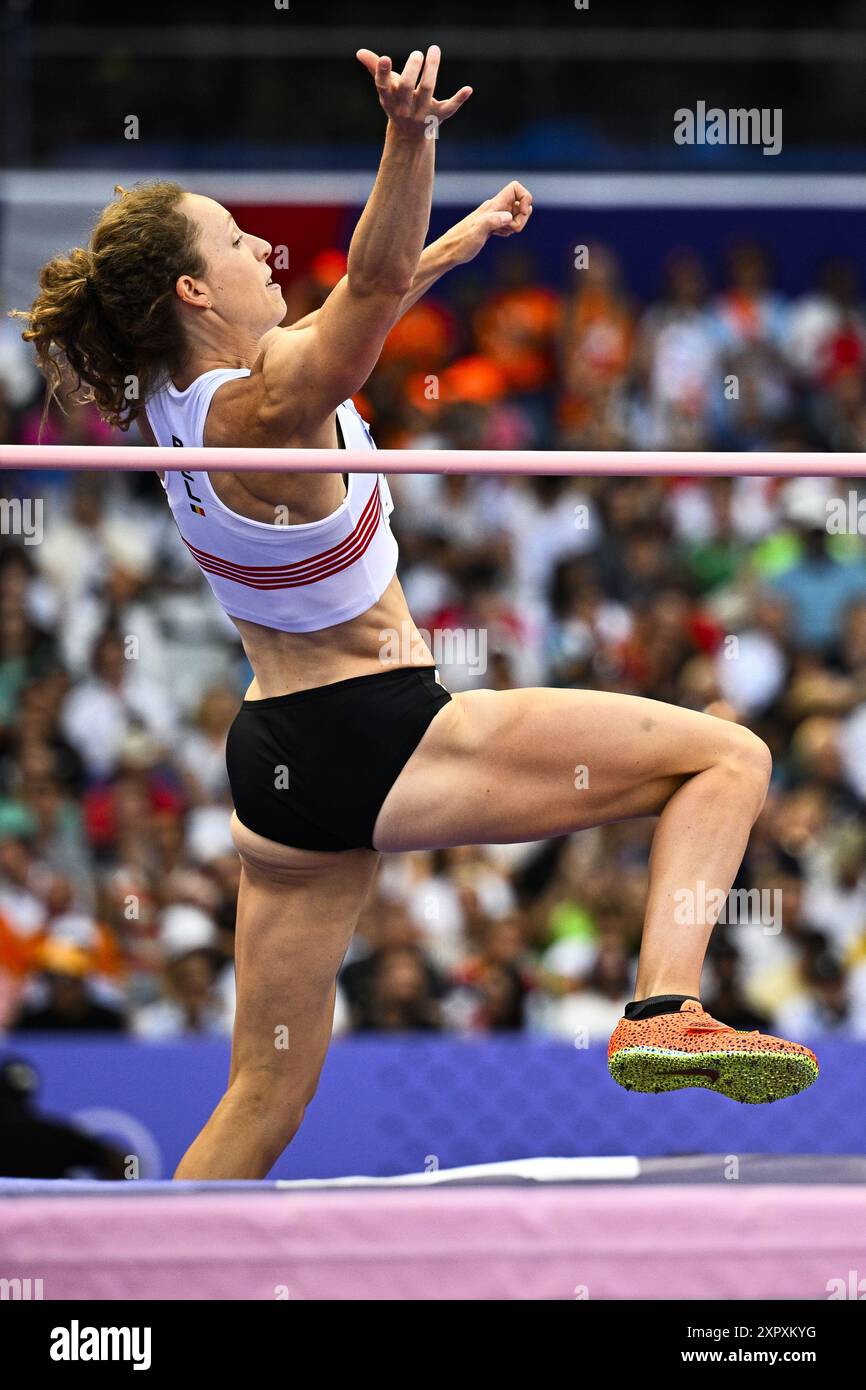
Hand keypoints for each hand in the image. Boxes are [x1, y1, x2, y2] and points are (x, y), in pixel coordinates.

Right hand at [356, 45, 472, 134]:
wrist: (410, 136)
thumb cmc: (397, 103)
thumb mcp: (387, 89)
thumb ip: (376, 69)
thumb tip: (359, 52)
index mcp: (389, 100)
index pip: (383, 86)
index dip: (383, 73)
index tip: (386, 58)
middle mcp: (404, 108)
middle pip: (407, 86)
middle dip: (412, 68)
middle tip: (417, 54)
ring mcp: (422, 113)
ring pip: (427, 90)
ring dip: (431, 69)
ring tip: (433, 50)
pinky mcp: (438, 116)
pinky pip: (450, 108)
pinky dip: (459, 99)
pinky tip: (468, 89)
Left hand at [445, 182, 533, 264]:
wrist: (449, 251)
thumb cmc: (461, 243)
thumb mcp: (477, 233)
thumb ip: (492, 222)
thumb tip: (508, 216)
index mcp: (493, 206)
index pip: (515, 188)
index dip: (525, 198)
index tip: (522, 213)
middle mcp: (494, 208)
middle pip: (520, 203)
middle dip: (522, 217)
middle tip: (511, 229)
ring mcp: (494, 216)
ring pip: (515, 214)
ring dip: (515, 225)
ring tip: (499, 233)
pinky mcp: (492, 225)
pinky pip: (508, 223)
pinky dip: (508, 230)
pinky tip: (496, 235)